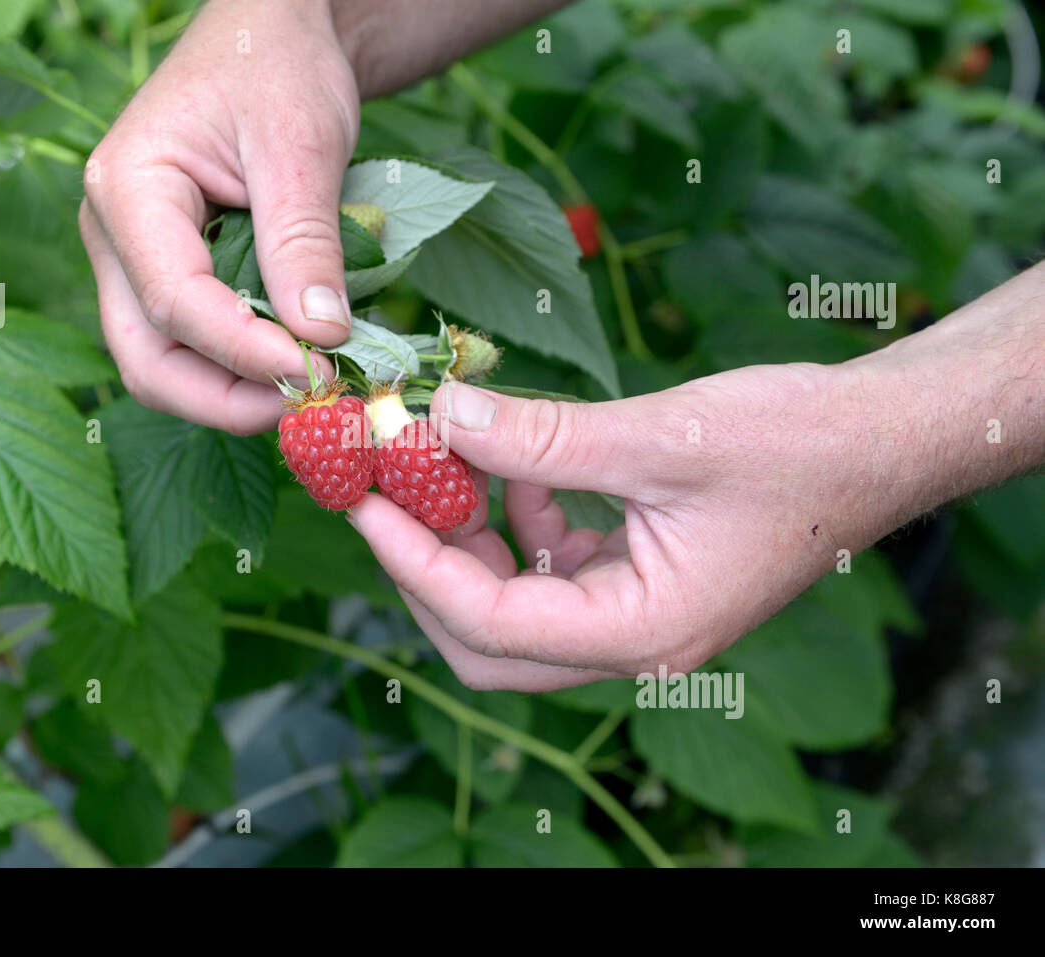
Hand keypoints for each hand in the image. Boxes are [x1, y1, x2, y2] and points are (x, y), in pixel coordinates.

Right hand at [79, 0, 358, 433]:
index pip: (174, 301)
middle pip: (147, 360)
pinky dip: (240, 371)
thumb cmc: (277, 67)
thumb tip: (321, 338)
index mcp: (127, 190)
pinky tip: (293, 365)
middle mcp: (113, 236)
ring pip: (164, 366)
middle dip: (226, 399)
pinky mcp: (168, 279)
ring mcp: (134, 263)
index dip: (246, 351)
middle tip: (308, 401)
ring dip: (233, 394)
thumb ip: (304, 241)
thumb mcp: (301, 144)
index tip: (318, 370)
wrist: (270, 37)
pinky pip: (190, 348)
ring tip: (308, 387)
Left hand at [347, 362, 952, 690]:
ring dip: (465, 543)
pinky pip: (550, 571)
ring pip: (512, 610)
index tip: (361, 501)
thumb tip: (442, 415)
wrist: (880, 441)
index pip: (493, 624)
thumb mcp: (661, 436)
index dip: (414, 563)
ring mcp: (636, 617)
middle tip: (384, 491)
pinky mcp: (638, 581)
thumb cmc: (796, 443)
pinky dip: (515, 524)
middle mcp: (634, 642)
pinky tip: (511, 465)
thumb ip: (544, 438)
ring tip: (437, 465)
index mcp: (644, 632)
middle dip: (426, 568)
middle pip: (488, 642)